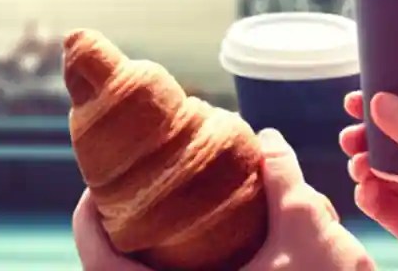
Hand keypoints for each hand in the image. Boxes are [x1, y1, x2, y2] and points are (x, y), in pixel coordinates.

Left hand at [74, 128, 375, 270]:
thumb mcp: (309, 229)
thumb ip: (282, 180)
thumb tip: (265, 139)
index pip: (99, 263)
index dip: (88, 221)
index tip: (96, 187)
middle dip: (123, 235)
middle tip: (134, 194)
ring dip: (154, 260)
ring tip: (169, 218)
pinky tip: (210, 253)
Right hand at [339, 91, 397, 270]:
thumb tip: (382, 102)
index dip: (392, 102)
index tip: (357, 99)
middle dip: (370, 137)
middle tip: (350, 138)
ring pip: (386, 173)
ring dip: (365, 166)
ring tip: (358, 169)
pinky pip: (384, 207)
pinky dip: (369, 197)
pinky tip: (366, 194)